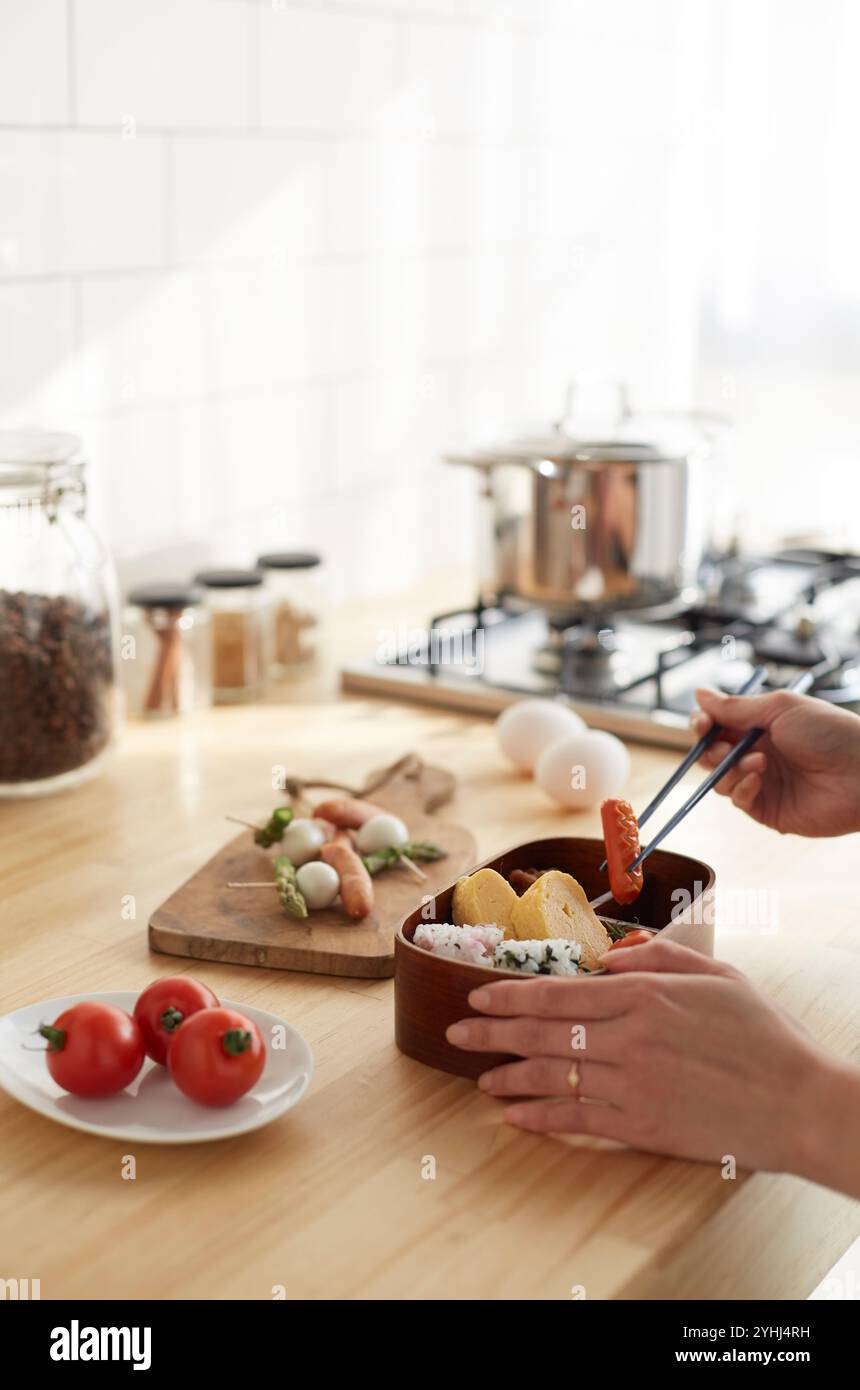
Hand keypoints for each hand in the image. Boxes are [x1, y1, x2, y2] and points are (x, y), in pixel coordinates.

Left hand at [446, 939, 838, 1176]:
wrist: (800, 1102)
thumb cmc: (764, 1034)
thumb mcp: (718, 974)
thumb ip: (659, 957)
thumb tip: (609, 953)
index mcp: (643, 994)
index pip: (557, 991)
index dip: (510, 996)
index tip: (478, 997)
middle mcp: (627, 1037)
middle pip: (542, 1031)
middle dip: (491, 1033)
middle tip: (455, 1033)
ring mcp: (630, 1084)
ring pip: (552, 1076)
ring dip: (508, 1076)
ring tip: (478, 1077)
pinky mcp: (641, 1127)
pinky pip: (577, 1120)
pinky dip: (540, 1117)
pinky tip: (515, 1115)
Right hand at [692, 687, 859, 835]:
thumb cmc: (830, 732)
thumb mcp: (780, 709)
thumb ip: (736, 706)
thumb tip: (698, 693)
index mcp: (761, 726)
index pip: (718, 725)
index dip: (703, 724)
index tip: (701, 723)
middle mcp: (758, 753)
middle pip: (712, 754)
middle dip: (709, 749)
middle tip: (721, 746)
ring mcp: (763, 782)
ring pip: (720, 778)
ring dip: (729, 768)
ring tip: (758, 761)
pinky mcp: (768, 809)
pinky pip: (738, 800)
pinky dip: (741, 788)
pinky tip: (758, 778)